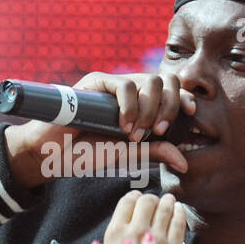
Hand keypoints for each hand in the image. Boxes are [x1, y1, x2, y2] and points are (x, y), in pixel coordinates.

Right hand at [4, 71, 197, 187]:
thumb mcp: (128, 154)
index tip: (190, 113)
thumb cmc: (87, 152)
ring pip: (149, 81)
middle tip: (159, 131)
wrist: (54, 153)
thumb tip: (185, 162)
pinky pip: (123, 85)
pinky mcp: (96, 83)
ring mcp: (113, 85)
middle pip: (166, 81)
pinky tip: (123, 125)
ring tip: (136, 134)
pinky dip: (129, 106)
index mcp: (141, 103)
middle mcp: (130, 90)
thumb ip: (155, 152)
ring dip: (150, 110)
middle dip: (169, 107)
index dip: (185, 97)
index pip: (171, 90)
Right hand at [102, 192, 187, 243]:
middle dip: (151, 199)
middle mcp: (137, 231)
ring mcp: (158, 238)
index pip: (128, 202)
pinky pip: (179, 222)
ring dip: (167, 201)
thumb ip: (112, 240)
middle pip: (147, 202)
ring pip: (165, 208)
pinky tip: (179, 210)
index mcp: (116, 232)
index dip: (134, 197)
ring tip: (168, 200)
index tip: (137, 198)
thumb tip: (117, 227)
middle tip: (153, 201)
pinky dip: (180, 212)